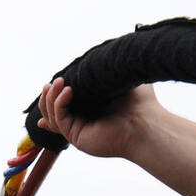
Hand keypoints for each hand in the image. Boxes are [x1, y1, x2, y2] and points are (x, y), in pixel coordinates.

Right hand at [37, 77, 159, 159]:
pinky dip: (59, 104)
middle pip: (53, 114)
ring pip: (51, 117)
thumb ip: (108, 74)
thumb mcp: (122, 82)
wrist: (147, 124)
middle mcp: (84, 124)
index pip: (68, 107)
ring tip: (58, 82)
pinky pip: (60, 119)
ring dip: (50, 98)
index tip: (50, 86)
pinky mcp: (77, 136)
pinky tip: (68, 90)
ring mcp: (79, 131)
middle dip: (48, 98)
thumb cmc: (142, 105)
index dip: (55, 99)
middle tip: (50, 83)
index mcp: (93, 113)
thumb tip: (99, 59)